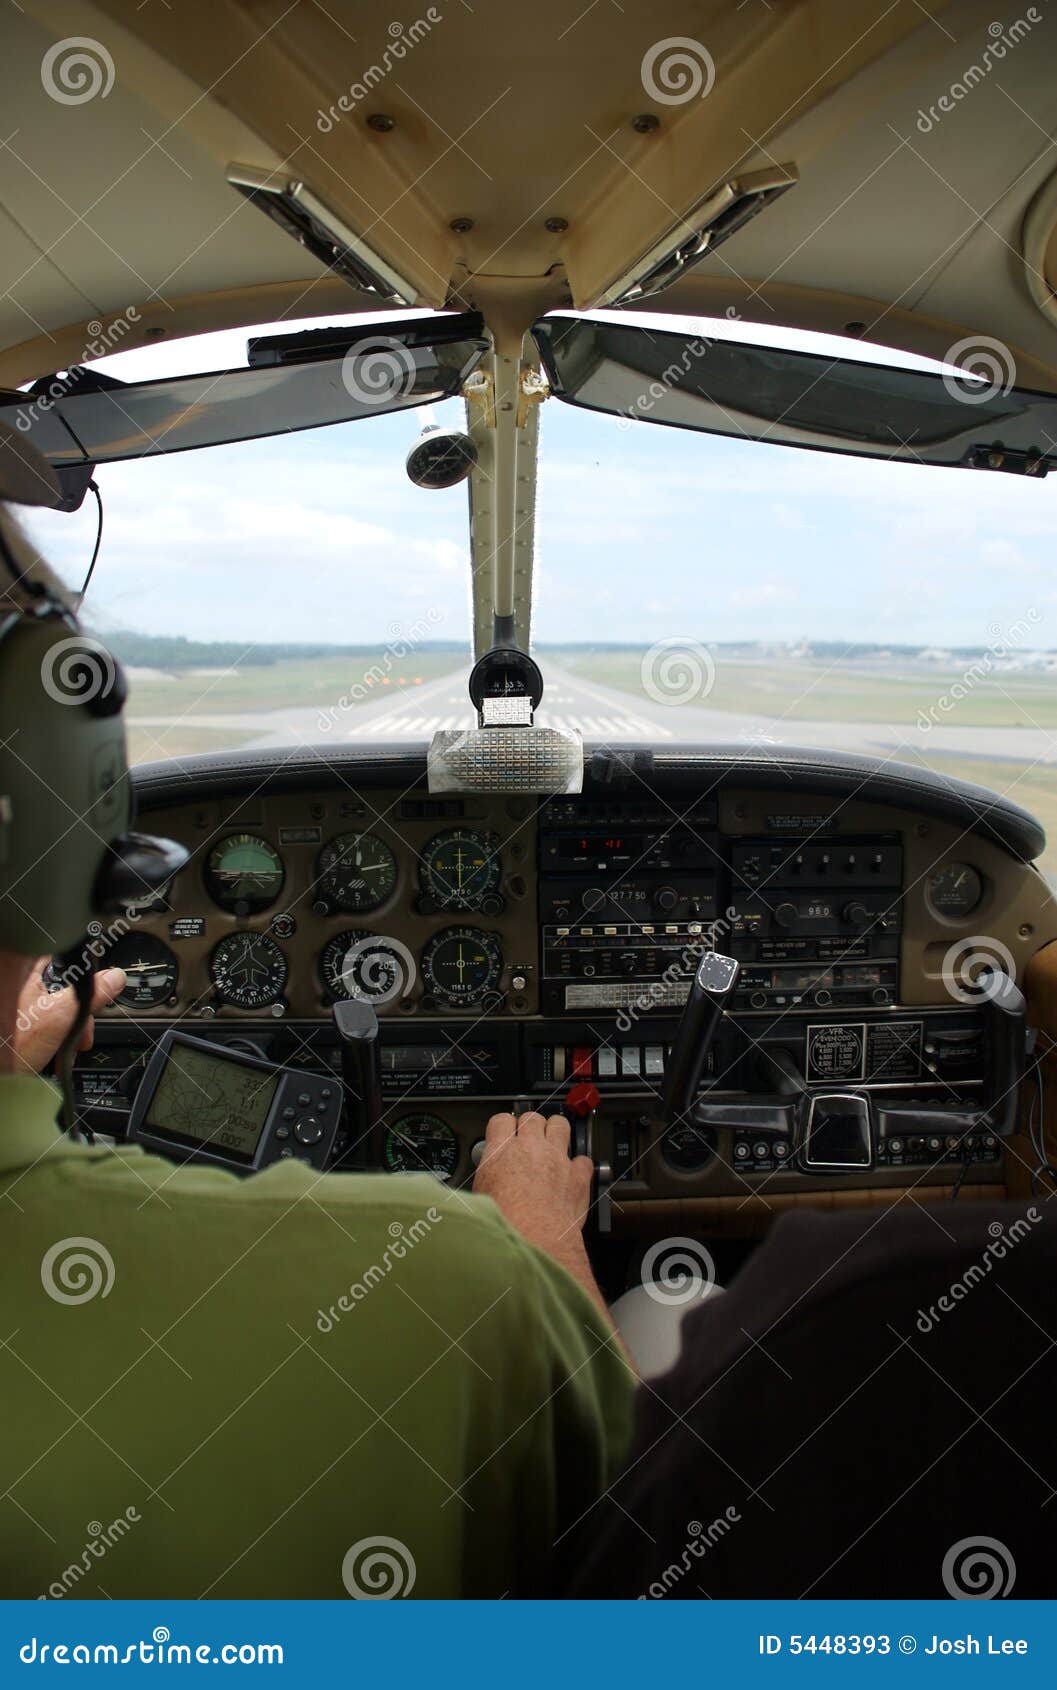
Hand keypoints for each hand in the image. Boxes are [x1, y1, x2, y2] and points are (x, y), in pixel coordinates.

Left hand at [12, 958, 125, 1075]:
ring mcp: (16, 1003)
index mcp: (23, 970)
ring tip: (71, 1045)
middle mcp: (17, 982)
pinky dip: (54, 1031)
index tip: (94, 986)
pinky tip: (57, 1048)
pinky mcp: (16, 1020)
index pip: (61, 952)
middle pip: (61, 983)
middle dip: (79, 1008)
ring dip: (69, 1023)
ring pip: (53, 1002)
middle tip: (83, 1028)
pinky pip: (43, 1017)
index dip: (81, 969)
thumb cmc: (8, 1048)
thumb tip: (115, 978)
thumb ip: (92, 994)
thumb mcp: (60, 1017)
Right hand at [473, 1110, 592, 1256]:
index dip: (503, 1126)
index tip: (504, 1133)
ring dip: (556, 1131)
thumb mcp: (477, 1200)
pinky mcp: (578, 1177)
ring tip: (552, 1143)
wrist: (533, 1242)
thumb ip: (483, 1182)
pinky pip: (583, 1159)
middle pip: (532, 1118)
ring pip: (560, 1125)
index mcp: (501, 1152)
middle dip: (530, 1125)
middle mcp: (530, 1149)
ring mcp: (557, 1159)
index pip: (501, 1120)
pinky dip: (579, 1165)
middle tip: (528, 1139)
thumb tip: (481, 1187)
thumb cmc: (503, 1225)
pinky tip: (573, 1174)